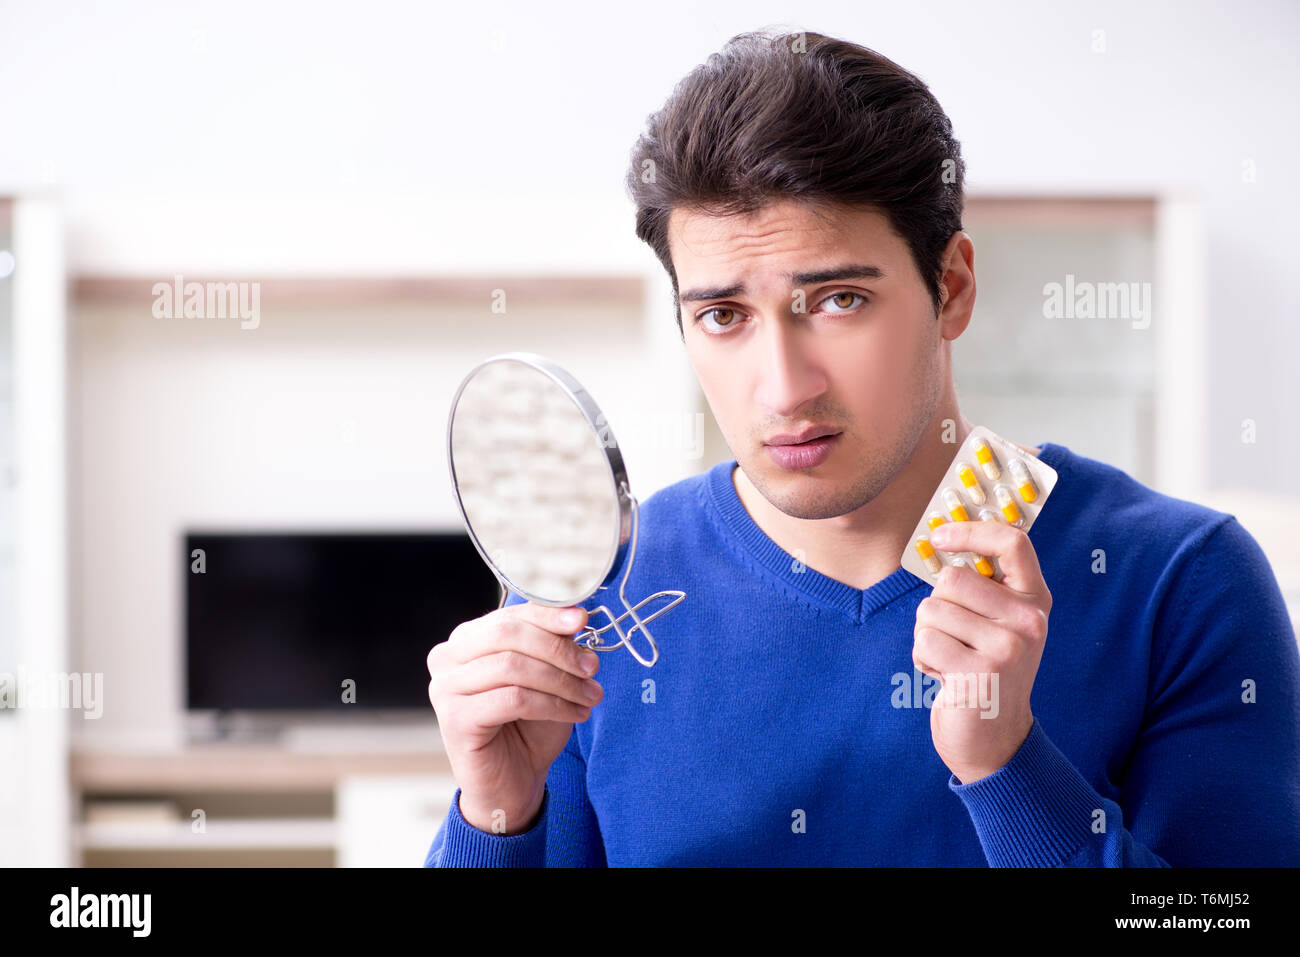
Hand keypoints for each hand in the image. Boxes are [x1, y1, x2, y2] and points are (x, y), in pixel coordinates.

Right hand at [427, 602, 601, 833]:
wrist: (511, 782)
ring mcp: (446, 689)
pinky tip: (575, 713)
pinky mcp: (455, 720)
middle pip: (508, 634)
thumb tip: (575, 619)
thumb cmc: (527, 726)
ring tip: (590, 695)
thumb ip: (552, 645)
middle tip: (591, 667)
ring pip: (512, 667)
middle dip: (557, 648)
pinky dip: (552, 704)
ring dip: (561, 680)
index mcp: (466, 639)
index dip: (548, 614)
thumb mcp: (546, 676)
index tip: (582, 619)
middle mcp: (448, 658)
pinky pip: (513, 700)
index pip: (509, 614)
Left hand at [912, 519, 1051, 784]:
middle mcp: (1029, 622)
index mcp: (1035, 601)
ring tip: (952, 659)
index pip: (1012, 542)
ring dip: (927, 635)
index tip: (939, 536)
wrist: (994, 741)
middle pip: (951, 579)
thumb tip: (941, 538)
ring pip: (931, 610)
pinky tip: (945, 677)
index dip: (970, 530)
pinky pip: (924, 641)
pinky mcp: (980, 674)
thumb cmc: (985, 672)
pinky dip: (922, 658)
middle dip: (936, 606)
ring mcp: (1008, 649)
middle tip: (953, 637)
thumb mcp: (999, 626)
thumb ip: (982, 587)